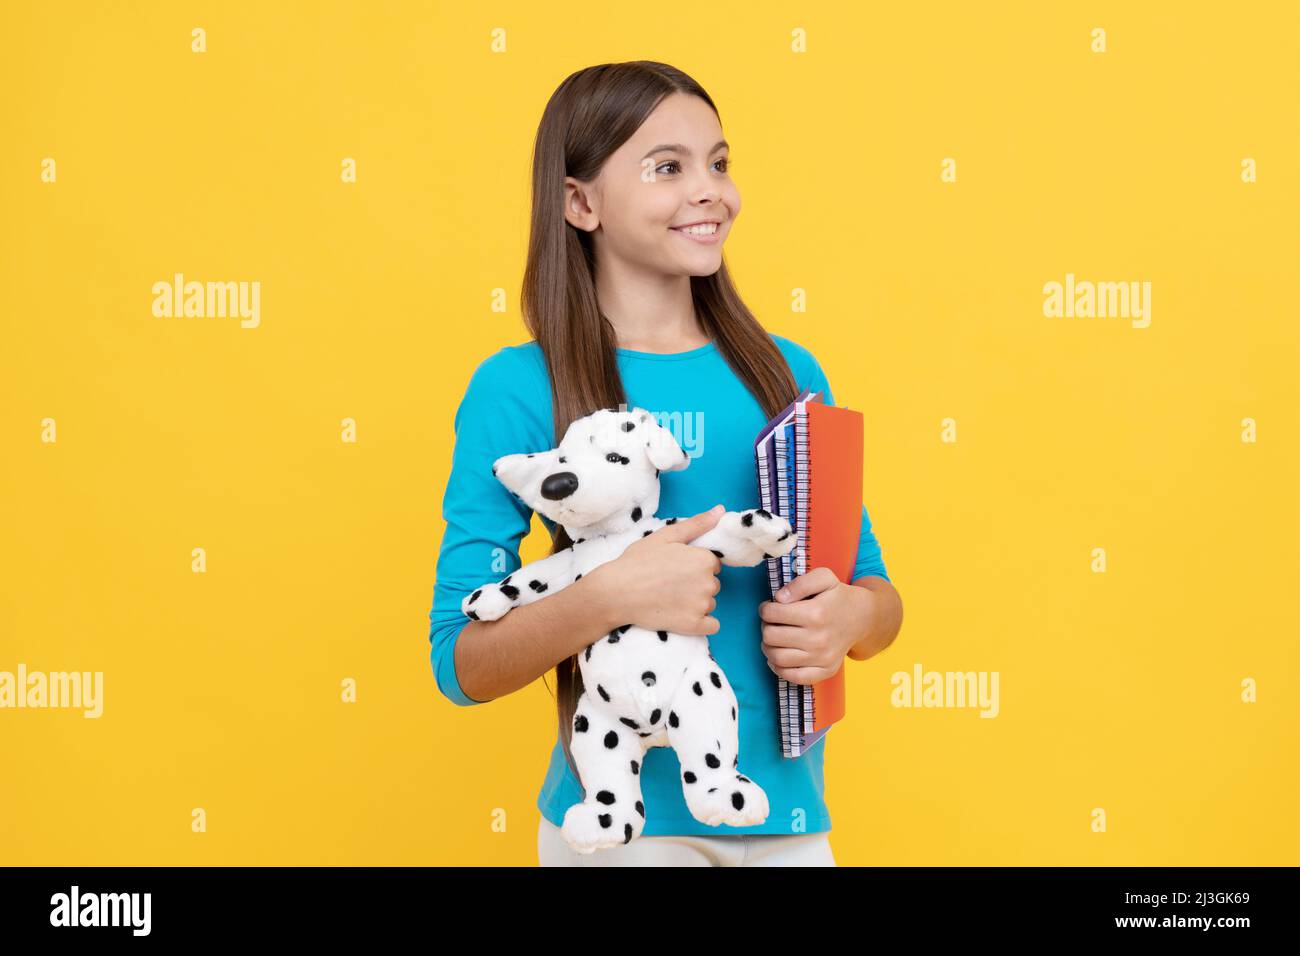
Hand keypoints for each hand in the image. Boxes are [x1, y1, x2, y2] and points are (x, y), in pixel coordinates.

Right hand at [587, 505, 724, 636]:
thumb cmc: (638, 561)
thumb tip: (721, 511)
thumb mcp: (666, 536)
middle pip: (711, 584)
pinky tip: (683, 616)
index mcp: (704, 559)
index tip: (675, 568)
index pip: (712, 564)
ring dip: (696, 603)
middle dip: (696, 584)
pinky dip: (702, 622)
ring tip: (669, 599)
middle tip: (669, 583)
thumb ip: (697, 524)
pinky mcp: (694, 625)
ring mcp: (701, 606)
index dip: (694, 565)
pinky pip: (712, 626)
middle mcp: (708, 582)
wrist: (615, 593)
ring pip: (709, 603)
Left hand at [758, 567, 875, 684]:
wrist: (864, 618)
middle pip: (770, 636)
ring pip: (777, 658)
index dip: (765, 608)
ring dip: (768, 647)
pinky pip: (793, 677)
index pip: (772, 614)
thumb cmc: (839, 596)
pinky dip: (779, 668)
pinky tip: (780, 656)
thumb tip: (780, 598)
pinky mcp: (825, 671)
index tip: (769, 607)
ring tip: (774, 637)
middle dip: (766, 626)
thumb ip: (800, 583)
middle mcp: (818, 639)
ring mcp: (822, 658)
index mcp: (816, 613)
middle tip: (772, 622)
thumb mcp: (824, 577)